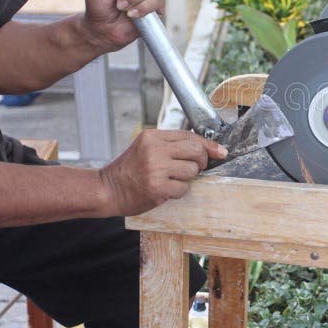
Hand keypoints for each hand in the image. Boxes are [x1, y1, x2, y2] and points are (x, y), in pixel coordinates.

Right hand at [99, 130, 227, 216]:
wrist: (106, 189)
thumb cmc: (129, 170)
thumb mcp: (146, 148)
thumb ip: (170, 145)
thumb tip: (206, 148)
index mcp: (152, 136)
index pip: (190, 136)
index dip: (209, 145)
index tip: (220, 151)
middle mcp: (154, 150)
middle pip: (196, 150)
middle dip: (202, 160)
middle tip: (196, 167)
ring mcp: (155, 168)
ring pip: (192, 170)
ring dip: (187, 178)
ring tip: (172, 179)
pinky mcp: (157, 187)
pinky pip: (184, 188)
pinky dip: (179, 191)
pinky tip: (165, 190)